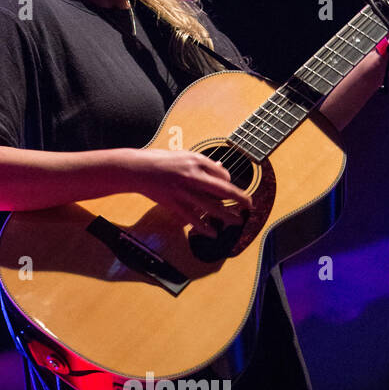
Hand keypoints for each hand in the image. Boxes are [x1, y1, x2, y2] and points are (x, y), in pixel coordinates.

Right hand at [125, 148, 251, 236]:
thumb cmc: (160, 161)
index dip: (229, 183)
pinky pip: (193, 218)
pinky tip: (213, 233)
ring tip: (237, 221)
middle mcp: (193, 176)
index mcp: (196, 161)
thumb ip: (202, 163)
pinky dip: (204, 227)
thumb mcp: (184, 156)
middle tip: (250, 205)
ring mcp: (184, 191)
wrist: (138, 169)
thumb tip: (220, 168)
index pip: (222, 174)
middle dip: (240, 198)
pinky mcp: (175, 204)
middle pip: (223, 190)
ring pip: (211, 207)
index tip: (230, 189)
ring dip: (227, 216)